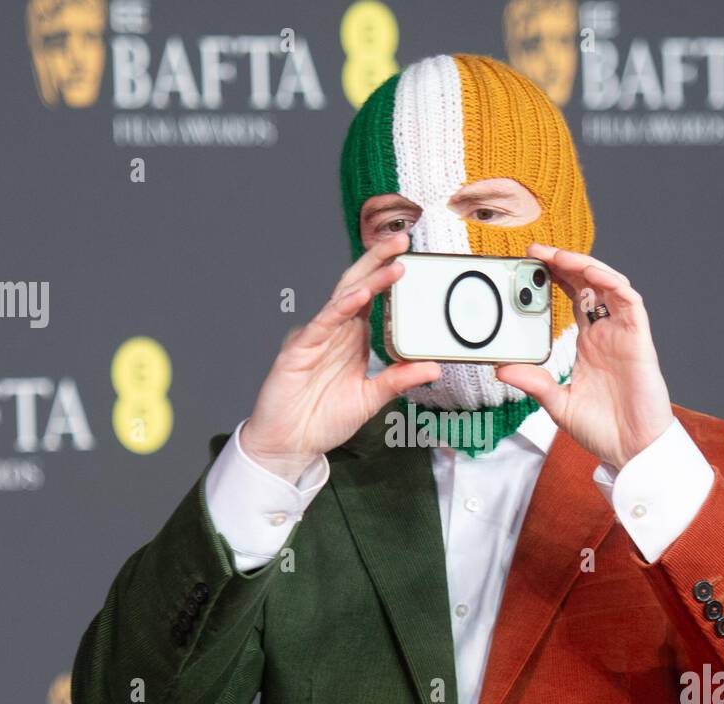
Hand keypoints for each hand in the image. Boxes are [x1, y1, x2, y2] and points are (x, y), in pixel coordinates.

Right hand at [241, 232, 440, 482]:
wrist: (289, 444)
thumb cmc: (323, 420)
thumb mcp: (371, 399)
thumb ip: (398, 380)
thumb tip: (434, 366)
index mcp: (353, 338)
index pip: (374, 298)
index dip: (390, 276)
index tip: (413, 257)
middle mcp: (336, 331)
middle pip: (359, 285)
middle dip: (380, 260)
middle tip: (404, 240)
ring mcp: (317, 337)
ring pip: (344, 298)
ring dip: (369, 278)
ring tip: (394, 263)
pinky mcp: (300, 350)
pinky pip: (323, 323)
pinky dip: (341, 308)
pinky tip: (360, 296)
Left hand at [495, 242, 673, 469]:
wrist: (631, 450)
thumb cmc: (602, 429)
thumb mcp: (557, 404)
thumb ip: (534, 383)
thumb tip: (502, 369)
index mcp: (588, 343)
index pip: (571, 297)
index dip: (554, 276)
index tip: (529, 263)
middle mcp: (606, 332)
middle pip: (588, 283)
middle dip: (564, 262)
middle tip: (536, 250)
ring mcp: (624, 334)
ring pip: (608, 285)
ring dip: (585, 266)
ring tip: (559, 256)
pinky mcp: (639, 340)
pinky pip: (629, 302)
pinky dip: (612, 283)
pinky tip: (591, 274)